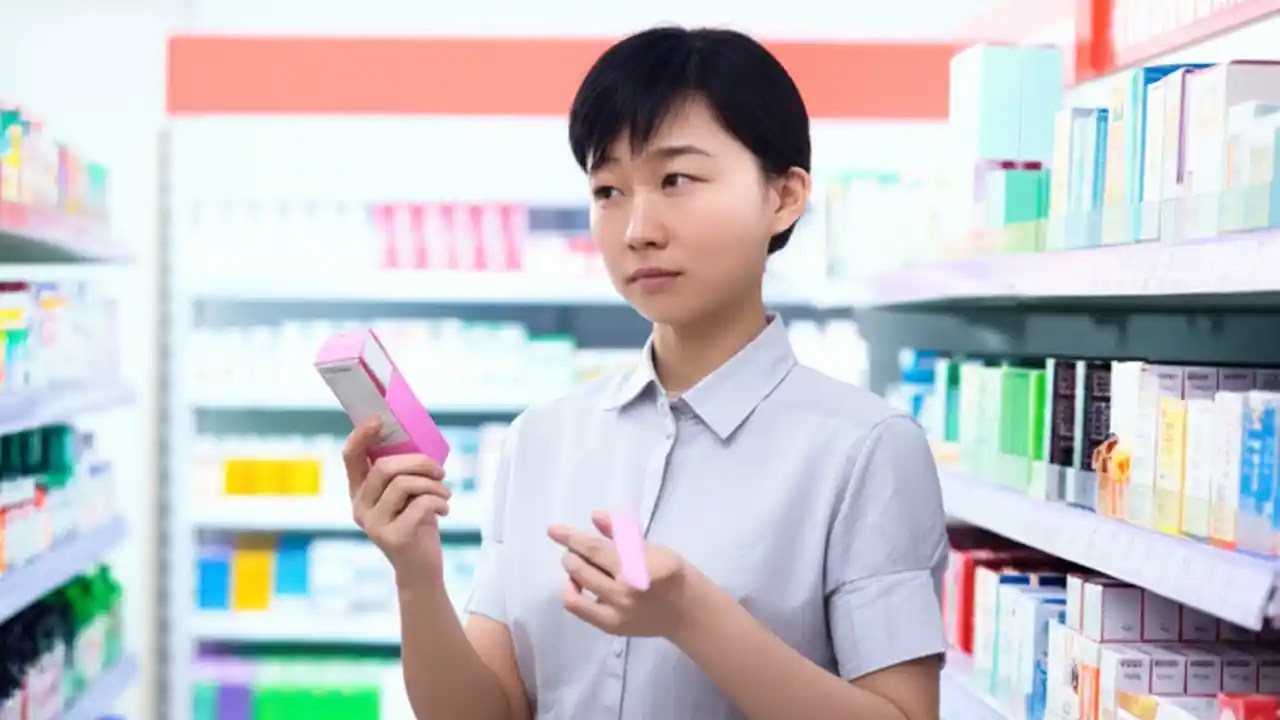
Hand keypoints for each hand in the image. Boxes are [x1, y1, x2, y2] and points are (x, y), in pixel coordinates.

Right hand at [344, 419, 450, 587]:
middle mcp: (360, 507)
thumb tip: (416, 440)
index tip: (379, 420)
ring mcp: (373, 524)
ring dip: (433, 484)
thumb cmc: (417, 524)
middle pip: (384, 467)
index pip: (351, 457)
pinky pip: (420, 505)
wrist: (421, 569)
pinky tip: (444, 511)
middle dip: (419, 463)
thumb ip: (403, 473)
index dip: (362, 435)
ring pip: (404, 484)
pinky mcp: (392, 537)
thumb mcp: (407, 495)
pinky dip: (439, 502)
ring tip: (445, 494)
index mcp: (360, 492)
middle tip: (440, 472)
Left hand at [548, 511, 704, 638]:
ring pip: (574, 590)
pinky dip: (572, 593)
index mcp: (638, 567)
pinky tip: (580, 585)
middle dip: (572, 553)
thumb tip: (595, 517)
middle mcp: (625, 591)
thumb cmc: (672, 573)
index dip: (572, 538)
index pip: (596, 549)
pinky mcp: (611, 627)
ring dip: (572, 572)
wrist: (687, 612)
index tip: (553, 530)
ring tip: (579, 565)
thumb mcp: (653, 547)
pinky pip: (578, 609)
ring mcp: (617, 612)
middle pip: (581, 568)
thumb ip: (623, 534)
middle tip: (575, 548)